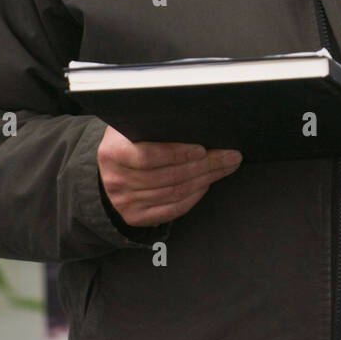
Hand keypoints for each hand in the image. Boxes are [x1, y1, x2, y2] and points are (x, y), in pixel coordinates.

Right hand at [97, 126, 242, 226]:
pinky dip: (194, 197)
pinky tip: (206, 184)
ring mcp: (125, 202)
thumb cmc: (129, 141)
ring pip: (174, 193)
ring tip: (224, 167)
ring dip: (205, 179)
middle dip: (205, 165)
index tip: (202, 148)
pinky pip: (172, 210)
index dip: (177, 154)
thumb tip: (195, 122)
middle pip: (168, 176)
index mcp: (113, 153)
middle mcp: (116, 180)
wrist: (111, 169)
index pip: (147, 157)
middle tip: (229, 156)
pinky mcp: (136, 217)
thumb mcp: (132, 125)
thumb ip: (153, 124)